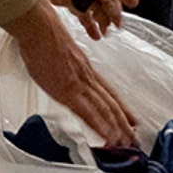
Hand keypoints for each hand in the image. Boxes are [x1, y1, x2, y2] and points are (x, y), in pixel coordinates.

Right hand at [0, 0, 137, 146]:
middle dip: (123, 123)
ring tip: (125, 142)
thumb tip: (60, 70)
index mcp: (86, 70)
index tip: (130, 119)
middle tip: (132, 139)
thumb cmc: (43, 36)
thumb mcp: (60, 53)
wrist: (40, 29)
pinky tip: (108, 136)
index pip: (108, 92)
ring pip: (105, 110)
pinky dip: (101, 126)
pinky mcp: (68, 91)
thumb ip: (64, 66)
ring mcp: (79, 85)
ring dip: (116, 128)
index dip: (121, 107)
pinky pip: (88, 113)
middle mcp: (87, 78)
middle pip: (111, 104)